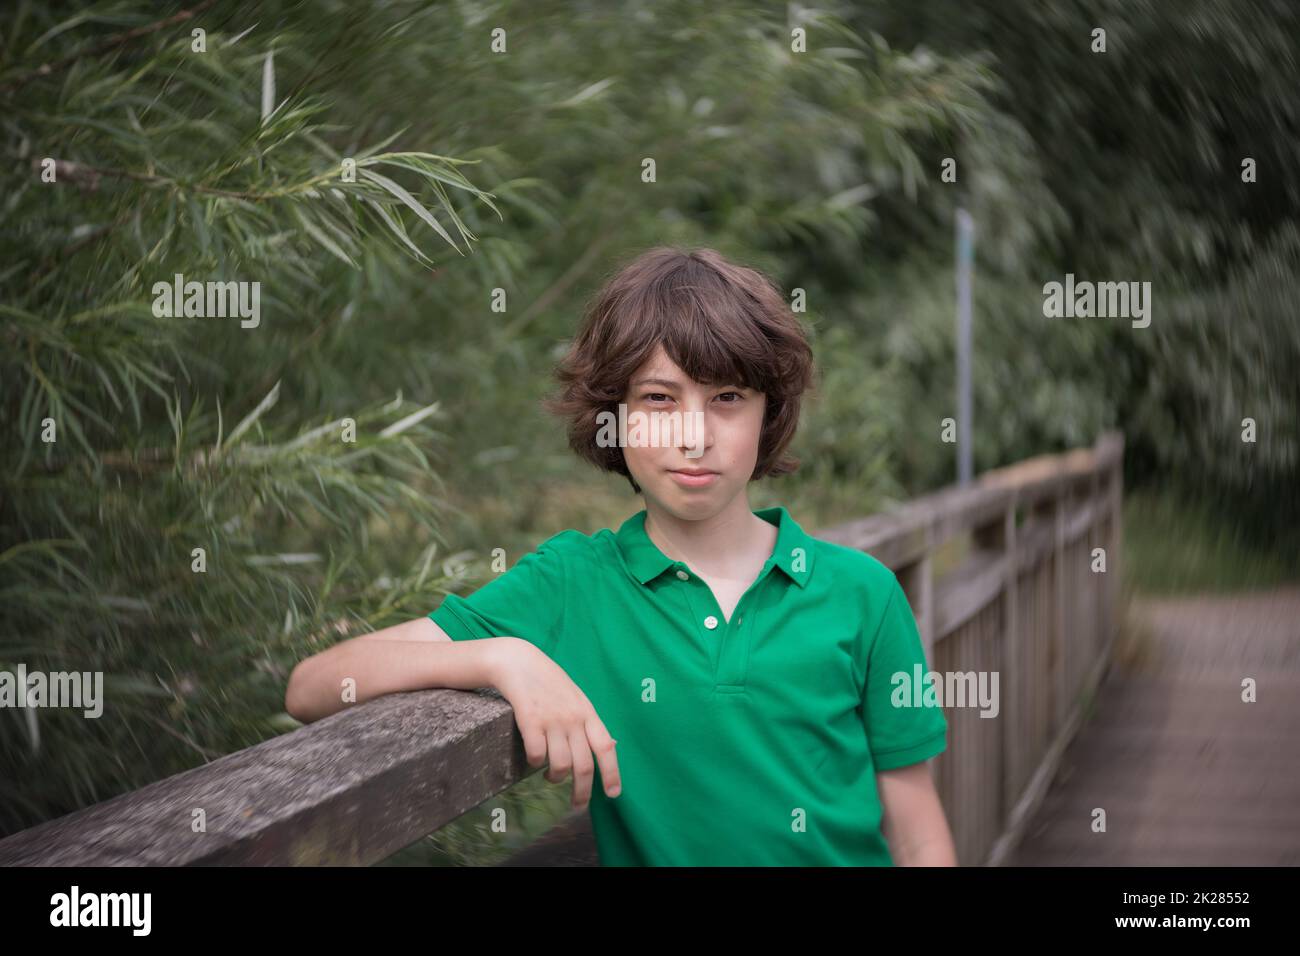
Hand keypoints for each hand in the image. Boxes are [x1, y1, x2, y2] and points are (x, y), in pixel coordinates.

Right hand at [491, 637, 621, 809]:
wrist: (519, 661)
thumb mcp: (576, 698)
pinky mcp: (529, 721)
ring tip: (551, 777)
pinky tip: (534, 759)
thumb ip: (590, 722)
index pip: (606, 748)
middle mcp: (573, 719)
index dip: (612, 774)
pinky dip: (535, 763)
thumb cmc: (549, 682)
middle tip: (577, 805)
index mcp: (587, 713)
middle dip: (582, 792)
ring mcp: (551, 720)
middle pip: (584, 765)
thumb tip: (610, 746)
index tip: (613, 794)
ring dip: (556, 778)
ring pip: (560, 765)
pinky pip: (536, 755)